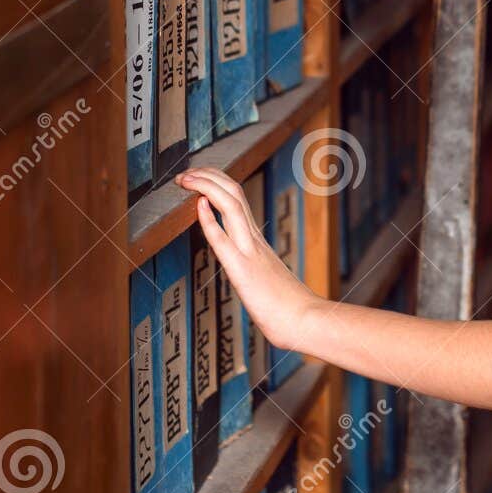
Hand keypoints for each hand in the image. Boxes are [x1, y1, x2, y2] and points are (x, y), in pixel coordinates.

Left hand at [174, 167, 317, 353]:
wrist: (305, 321)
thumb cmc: (288, 307)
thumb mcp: (267, 279)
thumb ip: (256, 269)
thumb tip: (250, 273)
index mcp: (257, 240)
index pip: (236, 198)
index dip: (216, 182)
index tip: (198, 177)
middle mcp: (254, 239)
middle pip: (233, 192)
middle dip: (207, 175)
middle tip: (187, 172)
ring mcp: (250, 251)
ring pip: (230, 204)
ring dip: (205, 186)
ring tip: (186, 178)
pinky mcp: (243, 270)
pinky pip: (223, 238)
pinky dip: (209, 218)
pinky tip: (198, 204)